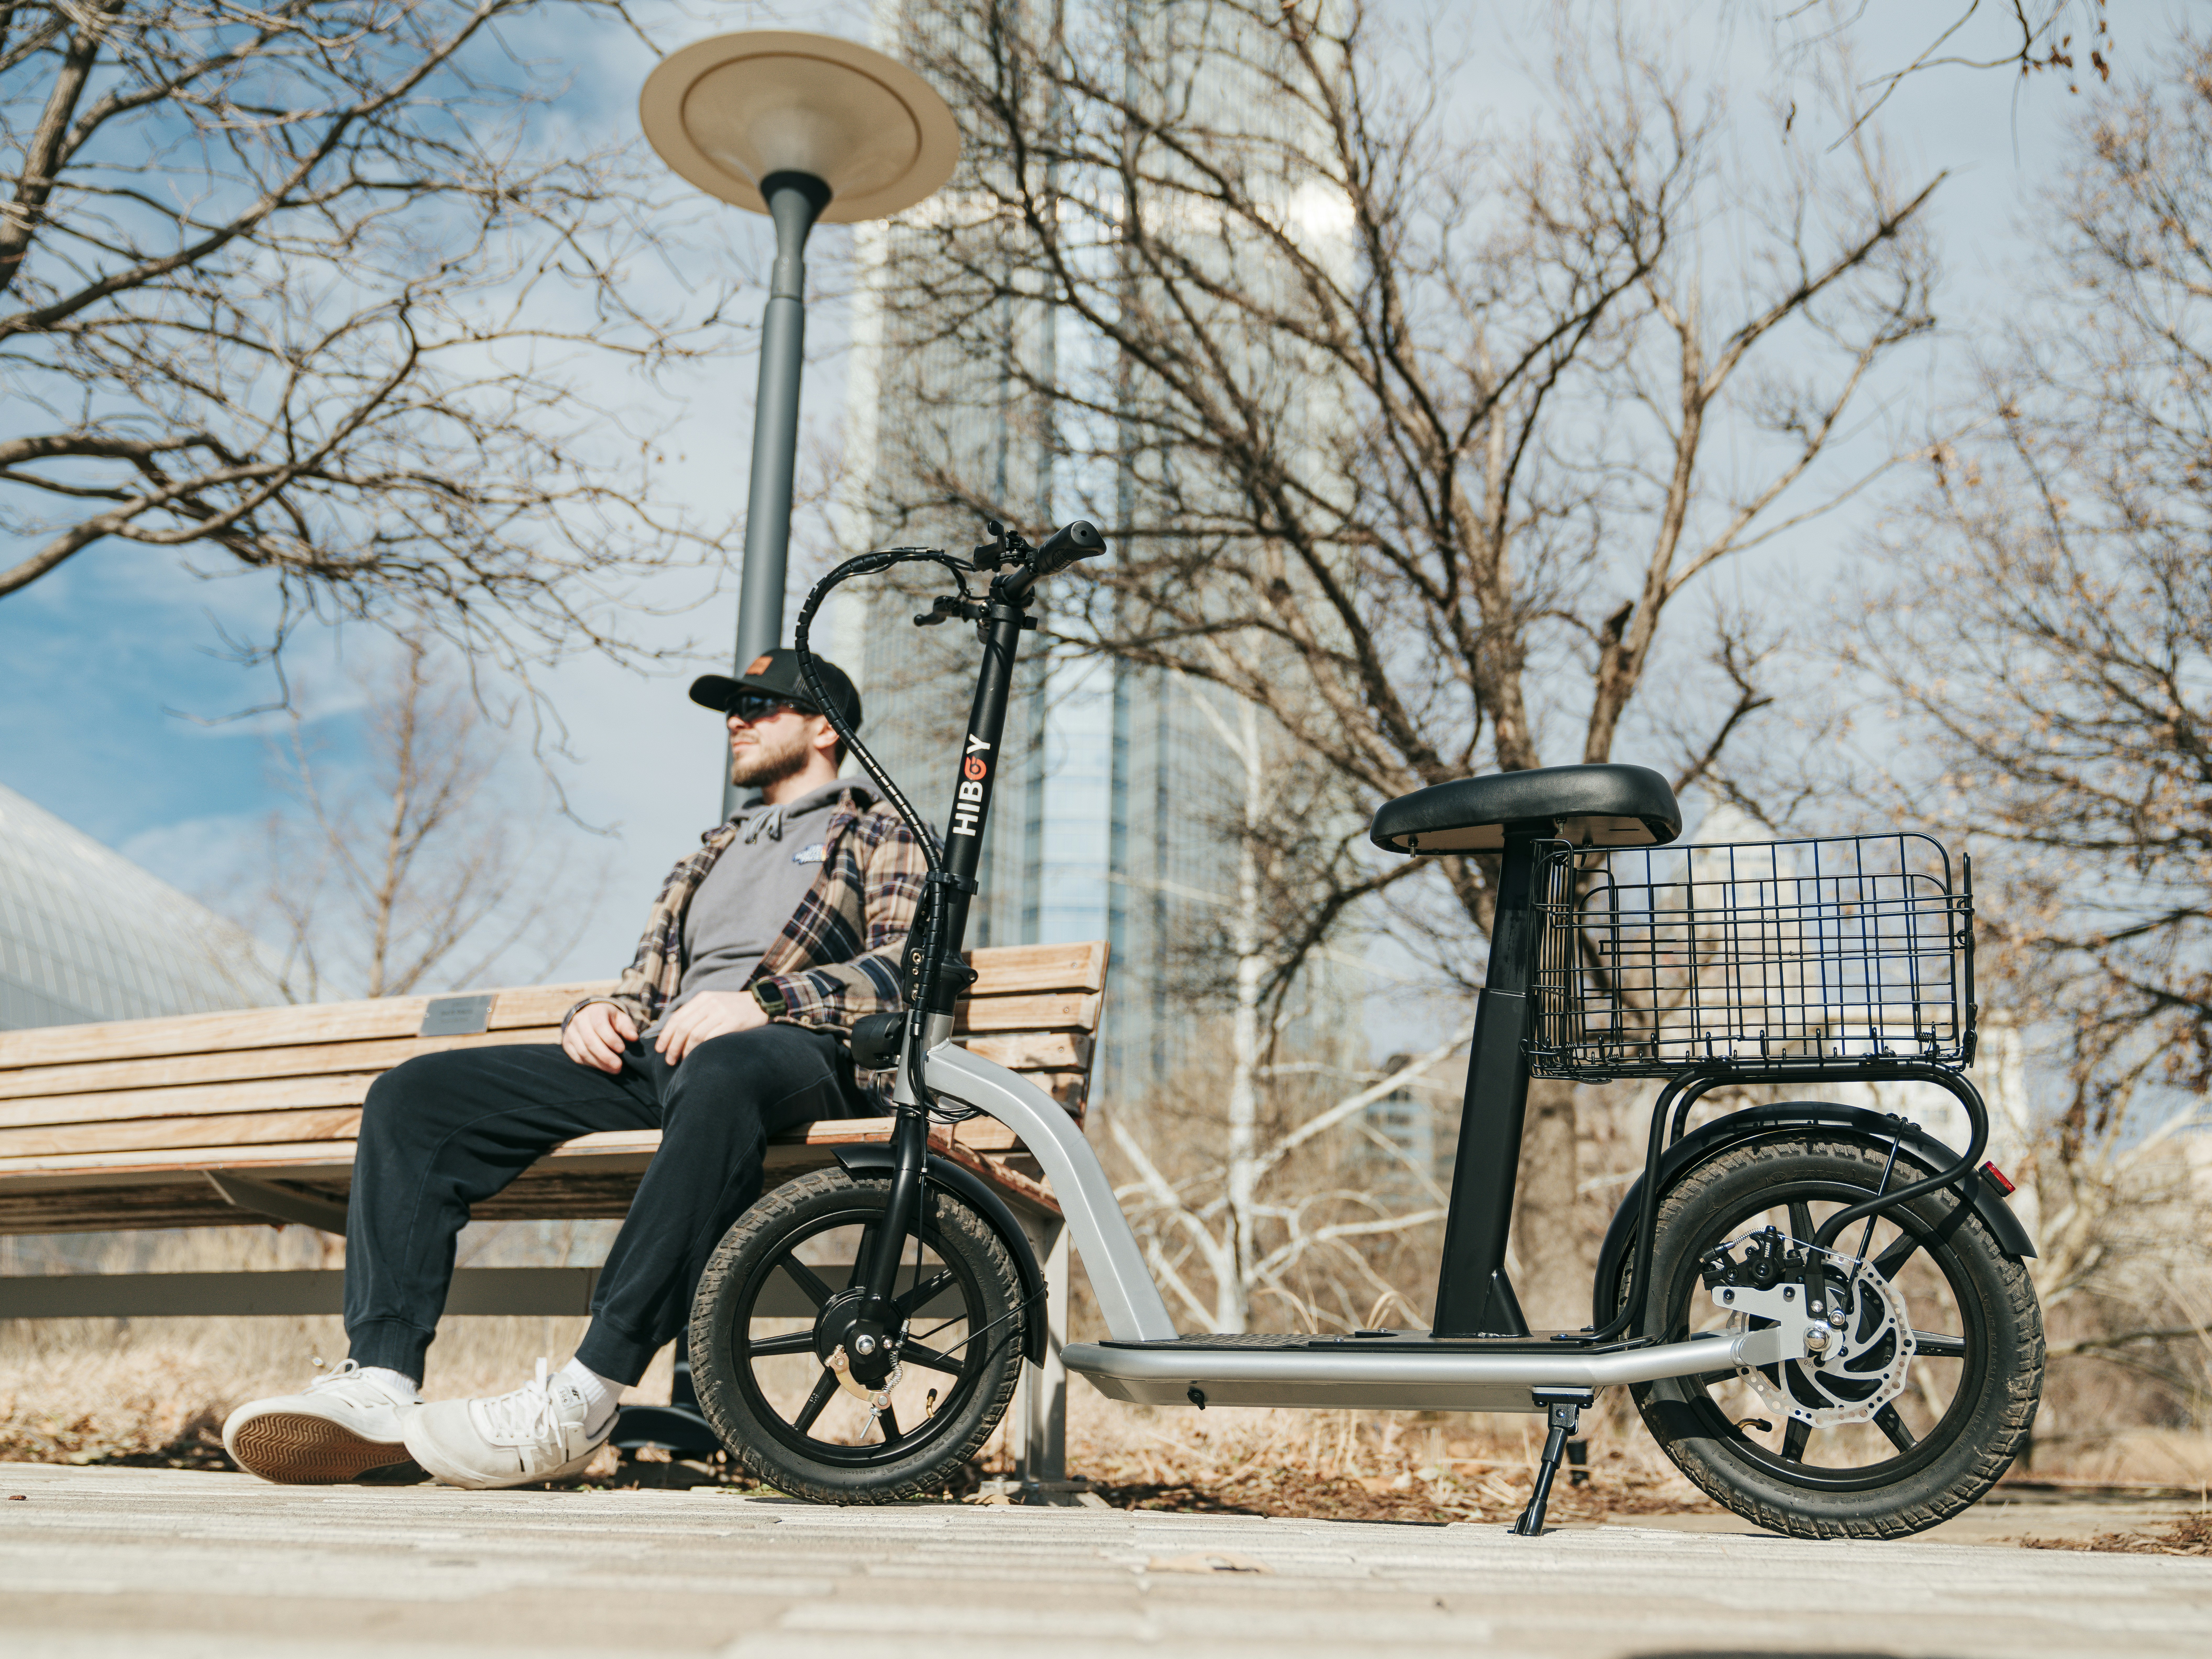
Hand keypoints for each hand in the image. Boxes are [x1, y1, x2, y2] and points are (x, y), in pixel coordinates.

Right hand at [562, 1002, 637, 1073]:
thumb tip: (633, 1038)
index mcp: (594, 1011)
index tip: (622, 1049)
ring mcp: (570, 1032)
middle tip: (618, 1066)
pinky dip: (590, 1064)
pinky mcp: (566, 1044)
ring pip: (583, 1051)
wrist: (587, 1015)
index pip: (600, 1025)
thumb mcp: (620, 1018)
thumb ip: (627, 1027)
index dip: (610, 1039)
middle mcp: (579, 1021)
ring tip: (613, 1070)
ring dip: (599, 1063)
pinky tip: (602, 1067)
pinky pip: (577, 1057)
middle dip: (605, 1056)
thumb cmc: (608, 1019)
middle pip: (590, 1041)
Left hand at [654, 989, 768, 1063]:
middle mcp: (710, 1003)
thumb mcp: (714, 1003)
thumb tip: (676, 1033)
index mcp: (703, 998)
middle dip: (673, 1046)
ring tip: (683, 1060)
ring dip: (685, 1050)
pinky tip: (698, 1056)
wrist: (762, 1003)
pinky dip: (700, 1049)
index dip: (665, 1035)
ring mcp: (721, 1012)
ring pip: (695, 1034)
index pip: (677, 1017)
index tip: (660, 1049)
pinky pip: (710, 1038)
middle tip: (669, 1060)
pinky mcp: (732, 1022)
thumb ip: (697, 1013)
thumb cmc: (735, 1008)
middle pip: (683, 1027)